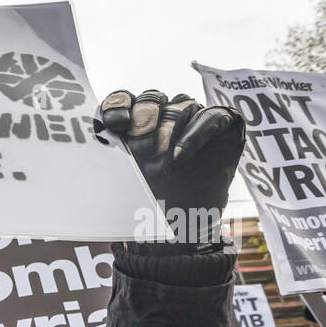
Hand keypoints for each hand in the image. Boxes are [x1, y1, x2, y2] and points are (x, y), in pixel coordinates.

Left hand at [98, 89, 244, 242]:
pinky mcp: (224, 124)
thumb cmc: (150, 202)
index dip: (117, 105)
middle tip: (140, 146)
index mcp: (135, 121)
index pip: (123, 99)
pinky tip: (180, 156)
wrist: (182, 227)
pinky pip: (211, 116)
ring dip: (169, 131)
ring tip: (161, 163)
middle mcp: (165, 115)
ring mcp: (194, 117)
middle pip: (151, 99)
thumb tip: (101, 131)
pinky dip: (196, 133)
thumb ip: (114, 152)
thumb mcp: (125, 178)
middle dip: (143, 119)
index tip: (113, 123)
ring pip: (180, 105)